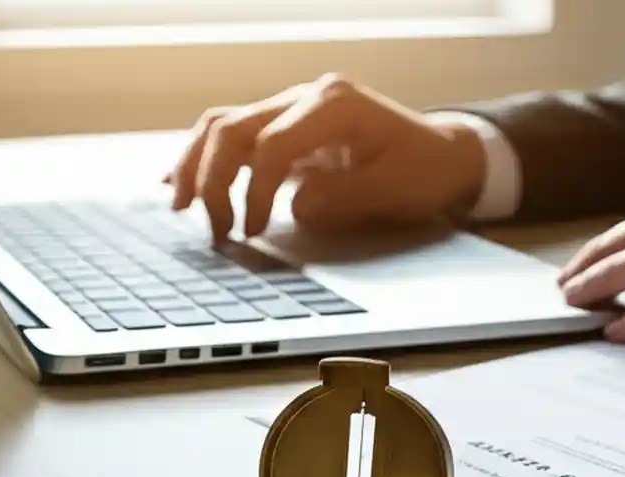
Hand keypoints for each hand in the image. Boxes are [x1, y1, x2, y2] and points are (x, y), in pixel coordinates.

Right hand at [166, 73, 486, 237]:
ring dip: (197, 165)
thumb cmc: (425, 171)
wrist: (444, 155)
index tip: (250, 231)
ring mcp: (293, 108)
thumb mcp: (396, 188)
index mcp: (335, 105)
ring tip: (182, 206)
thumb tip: (296, 205)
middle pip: (234, 127)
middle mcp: (306, 96)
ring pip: (224, 124)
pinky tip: (181, 183)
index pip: (272, 144)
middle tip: (215, 230)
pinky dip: (205, 157)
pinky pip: (234, 134)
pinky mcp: (286, 126)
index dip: (253, 190)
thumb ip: (346, 195)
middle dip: (214, 179)